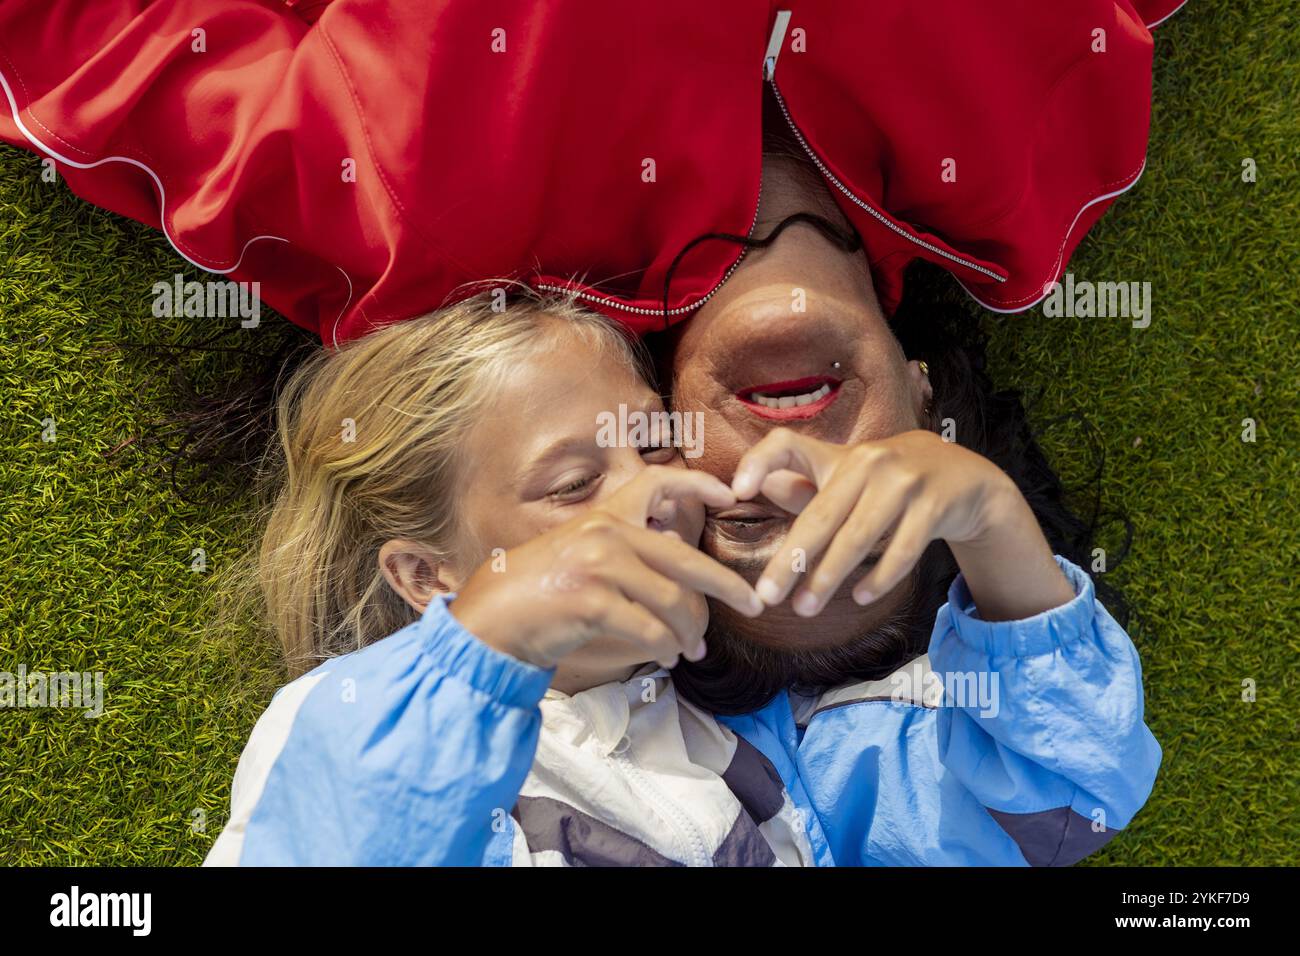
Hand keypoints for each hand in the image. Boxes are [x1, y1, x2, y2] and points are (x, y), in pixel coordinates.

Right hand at [449, 466, 763, 669]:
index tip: (732, 495)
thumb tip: (682, 576)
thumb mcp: (580, 557)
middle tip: (753, 605)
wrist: (490, 620)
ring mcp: (598, 566)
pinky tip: (666, 657)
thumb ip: (625, 553)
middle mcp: (605, 534)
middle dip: (726, 586)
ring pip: (673, 602)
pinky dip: (665, 649)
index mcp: (605, 517)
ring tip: (692, 650)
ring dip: (690, 633)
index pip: (657, 484)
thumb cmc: (539, 596)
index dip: (699, 484)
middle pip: (685, 560)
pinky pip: (650, 630)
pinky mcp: (591, 601)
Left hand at [732, 428, 1074, 620]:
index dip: (759, 462)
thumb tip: (763, 490)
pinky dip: (879, 577)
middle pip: (820, 514)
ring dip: (829, 577)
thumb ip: (807, 488)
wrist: (966, 479)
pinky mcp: (935, 504)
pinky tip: (858, 598)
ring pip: (858, 537)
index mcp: (838, 456)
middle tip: (766, 596)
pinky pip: (901, 550)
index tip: (736, 491)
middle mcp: (868, 462)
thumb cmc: (891, 485)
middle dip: (791, 559)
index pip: (787, 444)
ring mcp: (904, 482)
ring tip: (805, 609)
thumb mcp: (849, 481)